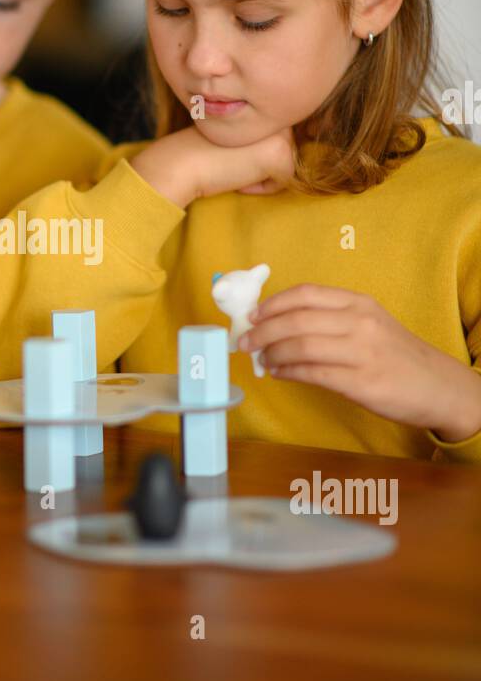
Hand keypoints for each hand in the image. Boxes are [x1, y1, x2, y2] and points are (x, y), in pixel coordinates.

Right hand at [130, 124, 295, 208]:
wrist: (184, 161)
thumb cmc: (203, 150)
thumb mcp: (235, 133)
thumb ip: (257, 132)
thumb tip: (279, 147)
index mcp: (265, 103)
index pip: (277, 138)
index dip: (254, 152)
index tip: (230, 150)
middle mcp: (277, 113)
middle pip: (284, 151)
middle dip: (260, 163)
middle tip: (231, 158)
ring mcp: (281, 132)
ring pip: (285, 166)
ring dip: (260, 174)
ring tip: (234, 164)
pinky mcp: (280, 154)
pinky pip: (282, 182)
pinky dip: (259, 187)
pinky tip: (237, 174)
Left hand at [240, 284, 480, 437]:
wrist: (436, 385)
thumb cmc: (395, 354)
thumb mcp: (369, 323)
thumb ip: (330, 319)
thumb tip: (279, 325)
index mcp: (358, 303)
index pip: (305, 294)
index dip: (272, 304)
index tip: (252, 315)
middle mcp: (359, 323)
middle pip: (296, 320)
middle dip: (263, 331)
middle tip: (245, 342)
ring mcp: (361, 353)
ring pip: (300, 347)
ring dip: (272, 354)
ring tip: (261, 360)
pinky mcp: (360, 383)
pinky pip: (312, 374)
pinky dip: (288, 373)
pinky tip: (278, 374)